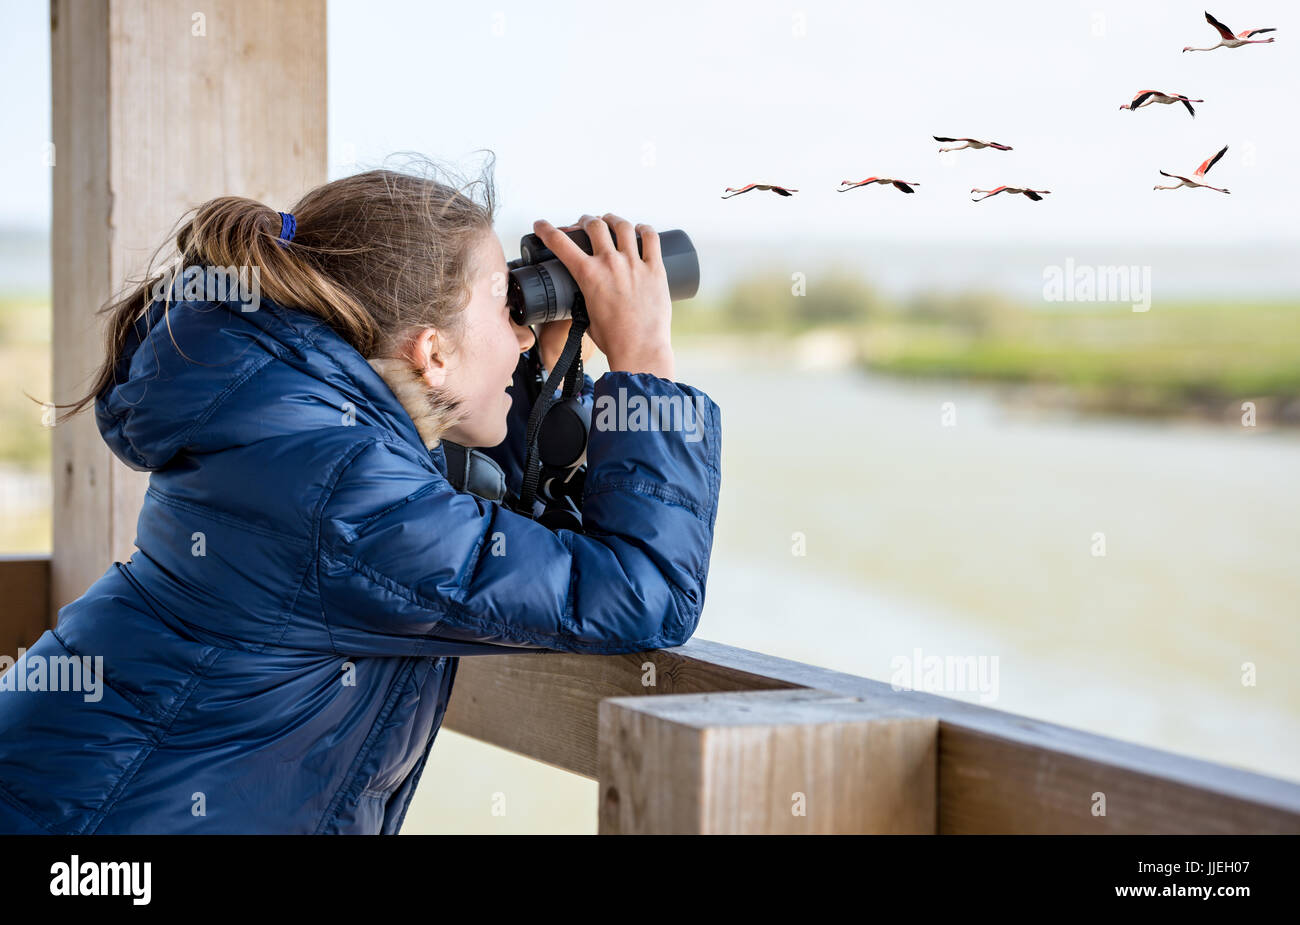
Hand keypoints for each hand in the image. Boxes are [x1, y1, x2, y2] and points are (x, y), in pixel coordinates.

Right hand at [532, 213, 674, 378]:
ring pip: (622, 226)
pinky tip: (641, 229)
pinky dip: (644, 229)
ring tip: (610, 221)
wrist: (639, 349)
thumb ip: (583, 298)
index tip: (541, 225)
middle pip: (594, 226)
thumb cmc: (613, 339)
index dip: (546, 229)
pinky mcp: (655, 269)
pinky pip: (651, 238)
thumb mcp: (586, 314)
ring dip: (613, 220)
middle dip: (586, 221)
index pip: (560, 242)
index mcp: (588, 275)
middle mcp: (610, 263)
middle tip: (585, 224)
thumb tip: (583, 294)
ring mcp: (634, 264)